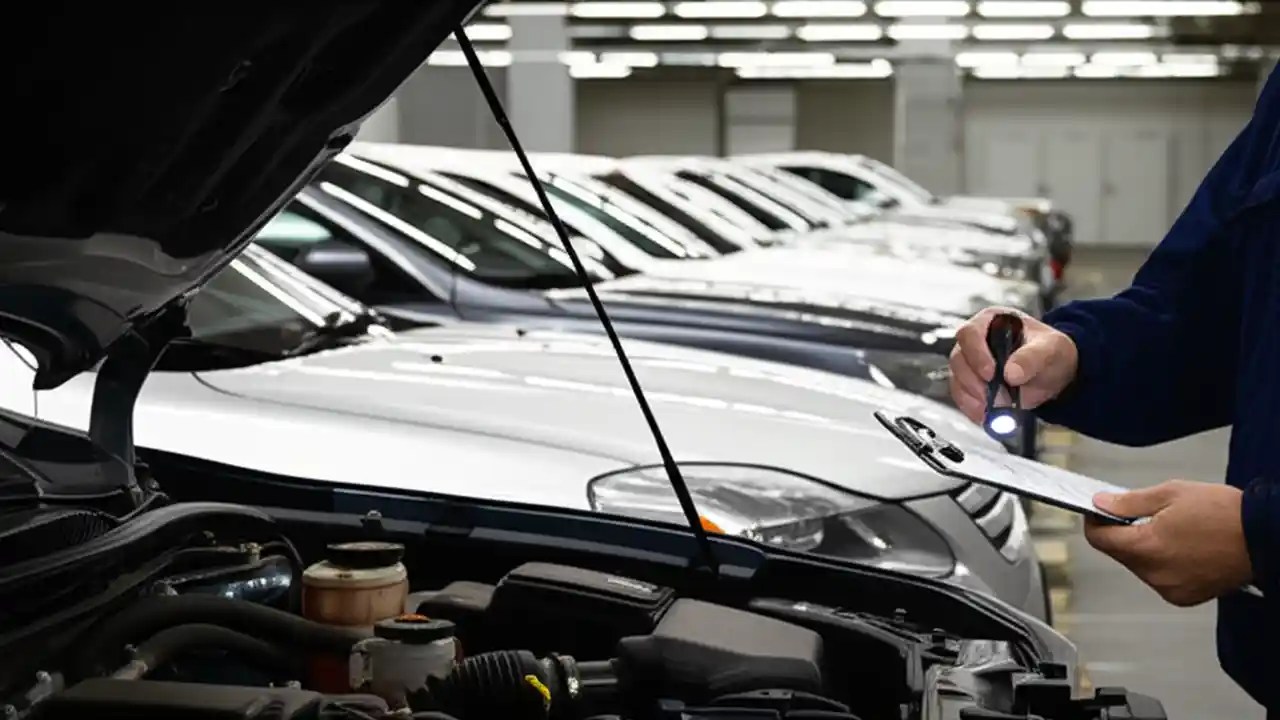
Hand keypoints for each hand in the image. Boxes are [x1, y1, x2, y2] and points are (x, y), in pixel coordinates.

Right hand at [948, 307, 1079, 423]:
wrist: (1054, 374)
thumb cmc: (1050, 352)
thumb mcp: (1050, 349)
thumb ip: (1032, 357)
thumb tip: (1011, 373)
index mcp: (991, 322)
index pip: (969, 333)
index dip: (976, 354)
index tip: (991, 374)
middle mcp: (975, 342)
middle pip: (959, 359)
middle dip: (976, 382)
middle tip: (998, 397)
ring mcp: (970, 364)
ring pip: (957, 380)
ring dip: (975, 397)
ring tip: (999, 407)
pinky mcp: (970, 385)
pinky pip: (962, 398)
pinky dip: (974, 409)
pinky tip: (989, 414)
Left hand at [1086, 481, 1252, 606]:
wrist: (1263, 537)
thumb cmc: (1225, 514)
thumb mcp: (1170, 494)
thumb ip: (1129, 502)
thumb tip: (1101, 504)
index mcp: (1147, 548)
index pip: (1099, 540)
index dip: (1095, 521)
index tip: (1099, 510)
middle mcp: (1155, 574)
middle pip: (1119, 553)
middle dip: (1122, 532)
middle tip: (1139, 513)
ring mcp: (1170, 588)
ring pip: (1138, 566)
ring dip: (1143, 548)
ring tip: (1168, 529)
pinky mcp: (1184, 596)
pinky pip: (1159, 578)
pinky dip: (1161, 563)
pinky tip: (1180, 546)